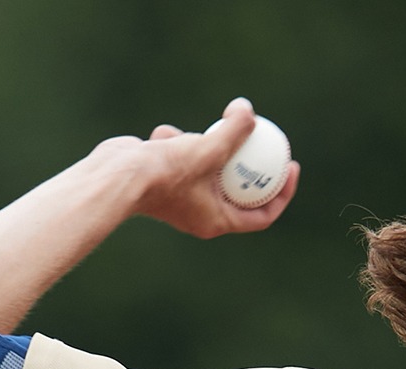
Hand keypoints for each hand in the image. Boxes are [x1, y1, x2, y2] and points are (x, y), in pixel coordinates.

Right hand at [112, 97, 301, 238]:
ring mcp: (181, 195)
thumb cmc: (164, 172)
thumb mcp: (209, 149)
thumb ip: (234, 130)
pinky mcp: (164, 177)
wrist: (115, 176)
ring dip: (201, 143)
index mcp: (217, 221)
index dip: (282, 192)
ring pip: (207, 163)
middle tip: (265, 136)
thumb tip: (249, 110)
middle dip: (248, 161)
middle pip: (238, 187)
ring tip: (187, 138)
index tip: (290, 166)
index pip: (262, 214)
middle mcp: (200, 212)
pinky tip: (162, 137)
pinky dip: (175, 140)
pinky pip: (182, 154)